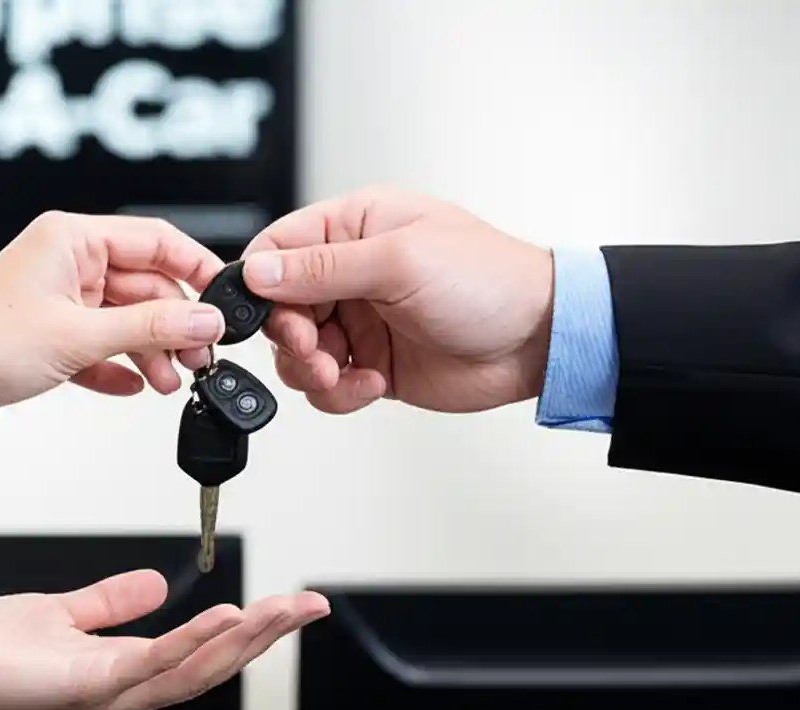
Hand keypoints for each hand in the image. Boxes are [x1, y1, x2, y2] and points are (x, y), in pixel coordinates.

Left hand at [0, 212, 226, 424]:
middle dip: (175, 325)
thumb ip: (150, 328)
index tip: (225, 301)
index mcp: (73, 238)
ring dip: (151, 351)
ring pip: (127, 318)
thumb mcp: (79, 336)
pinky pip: (102, 344)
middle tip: (198, 358)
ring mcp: (60, 296)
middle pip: (147, 285)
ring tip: (168, 382)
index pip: (157, 240)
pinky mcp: (52, 330)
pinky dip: (119, 366)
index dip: (197, 269)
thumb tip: (205, 320)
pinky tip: (132, 386)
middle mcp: (69, 260)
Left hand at [0, 569, 328, 709]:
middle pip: (215, 666)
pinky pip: (151, 666)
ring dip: (246, 641)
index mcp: (126, 670)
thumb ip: (112, 603)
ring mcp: (111, 695)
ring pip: (195, 671)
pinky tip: (225, 619)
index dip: (251, 630)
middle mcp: (127, 690)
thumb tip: (158, 582)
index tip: (288, 601)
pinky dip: (192, 643)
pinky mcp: (89, 689)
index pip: (203, 650)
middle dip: (268, 636)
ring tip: (285, 609)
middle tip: (311, 604)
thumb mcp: (64, 616)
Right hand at [239, 187, 554, 413]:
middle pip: (281, 306)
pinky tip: (369, 384)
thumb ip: (323, 267)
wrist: (539, 340)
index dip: (262, 281)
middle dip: (290, 334)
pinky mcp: (374, 363)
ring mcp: (363, 320)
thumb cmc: (489, 281)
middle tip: (313, 349)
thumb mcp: (400, 260)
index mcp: (355, 226)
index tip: (268, 312)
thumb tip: (260, 271)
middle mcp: (353, 272)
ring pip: (300, 351)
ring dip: (312, 370)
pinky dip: (339, 392)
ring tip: (342, 373)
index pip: (279, 247)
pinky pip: (330, 385)